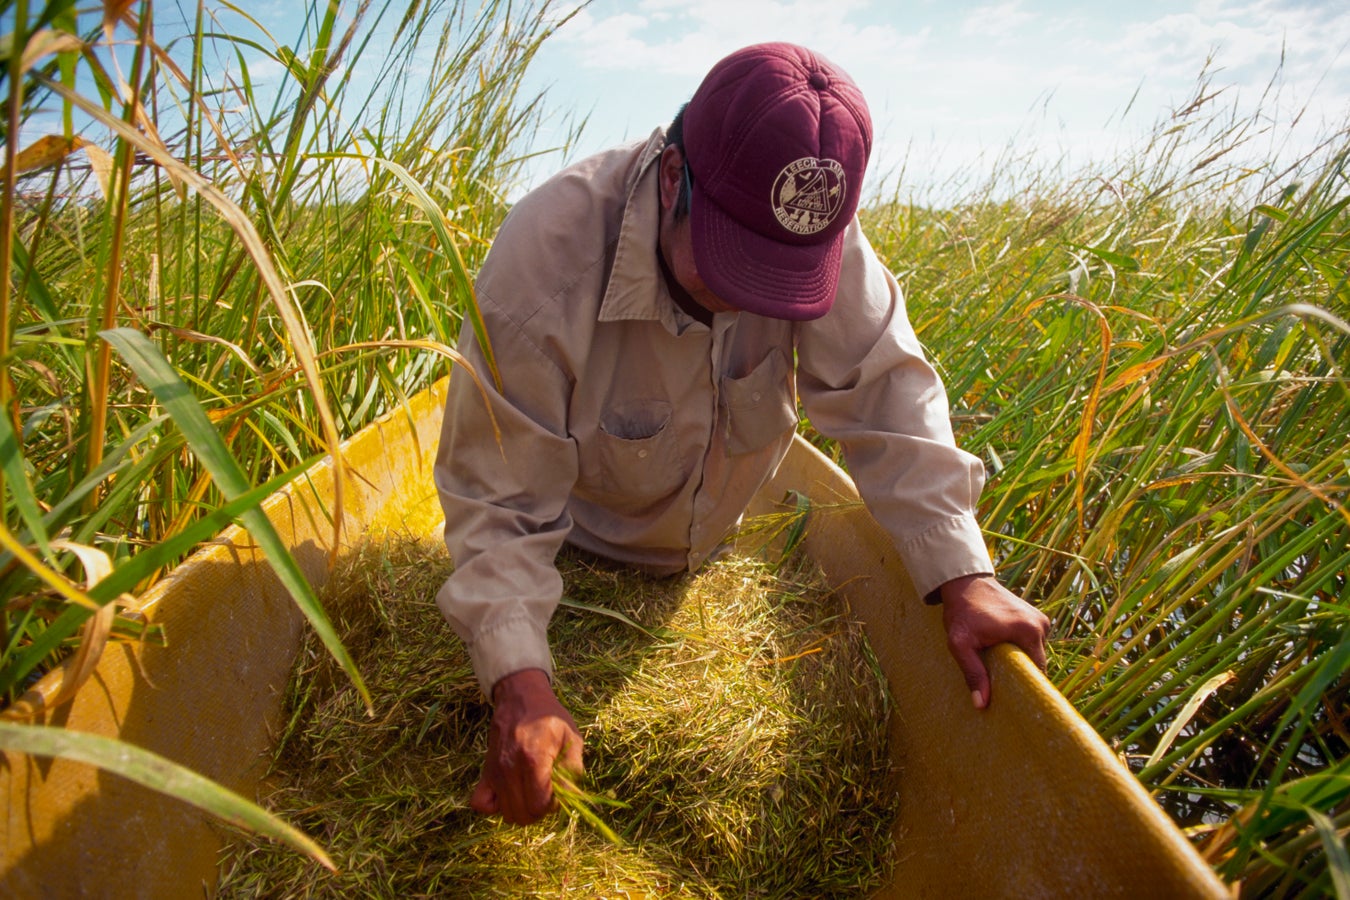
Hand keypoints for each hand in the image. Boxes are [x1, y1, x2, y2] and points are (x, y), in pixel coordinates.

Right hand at [470, 668, 583, 824]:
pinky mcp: (485, 772)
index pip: (539, 805)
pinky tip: (510, 793)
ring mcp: (494, 772)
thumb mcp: (571, 738)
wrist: (521, 699)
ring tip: (531, 790)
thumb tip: (570, 798)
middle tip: (546, 791)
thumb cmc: (549, 718)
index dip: (553, 805)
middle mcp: (509, 768)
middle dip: (539, 810)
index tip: (558, 790)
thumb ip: (573, 770)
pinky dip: (495, 806)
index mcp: (533, 759)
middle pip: (522, 815)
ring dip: (521, 808)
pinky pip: (480, 804)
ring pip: (506, 813)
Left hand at [939, 574, 1050, 709]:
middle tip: (1000, 684)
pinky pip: (1032, 644)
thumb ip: (972, 673)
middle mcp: (1041, 625)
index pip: (1036, 673)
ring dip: (1020, 661)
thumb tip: (981, 704)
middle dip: (1021, 675)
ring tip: (999, 666)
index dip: (1024, 687)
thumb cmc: (961, 613)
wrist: (965, 583)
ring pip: (1035, 655)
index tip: (1011, 698)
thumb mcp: (960, 644)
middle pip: (1037, 664)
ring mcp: (1041, 620)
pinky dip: (1020, 650)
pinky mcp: (1037, 617)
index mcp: (1029, 632)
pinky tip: (1003, 652)